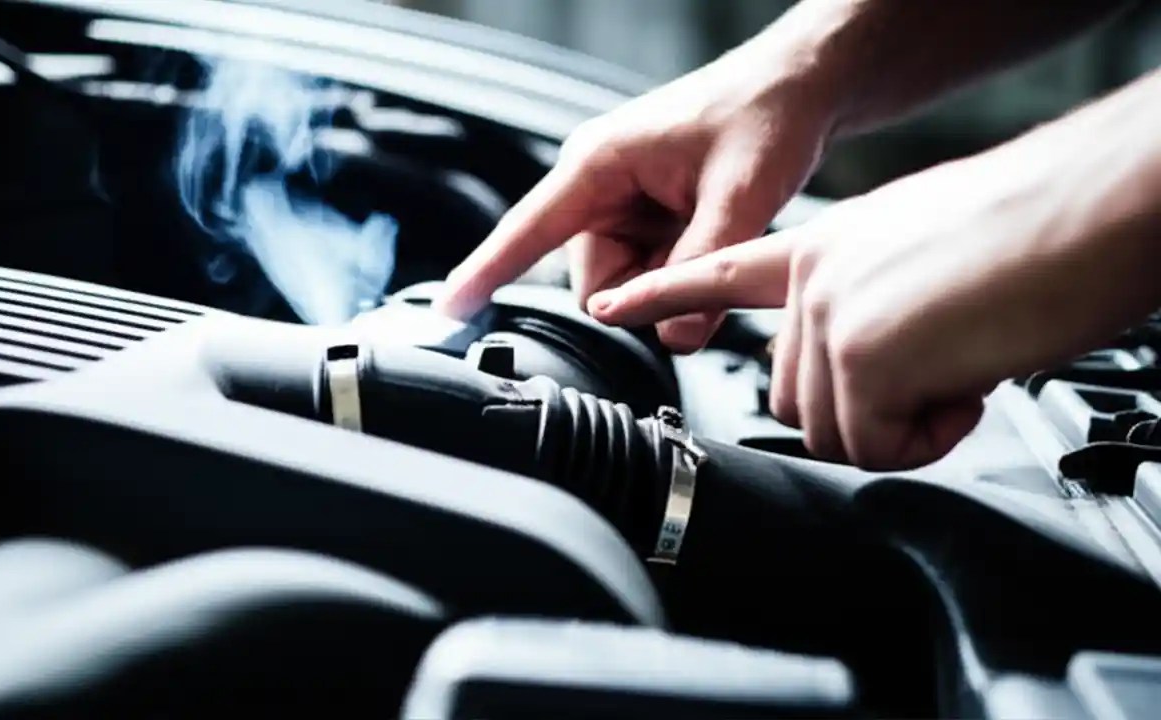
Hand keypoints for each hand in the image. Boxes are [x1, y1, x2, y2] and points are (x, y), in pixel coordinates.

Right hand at [434, 47, 835, 351]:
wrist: (802, 88)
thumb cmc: (765, 115)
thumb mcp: (740, 198)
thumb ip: (700, 271)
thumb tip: (672, 337)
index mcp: (598, 165)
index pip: (526, 231)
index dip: (485, 274)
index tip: (448, 311)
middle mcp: (598, 184)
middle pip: (596, 281)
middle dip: (646, 290)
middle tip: (705, 254)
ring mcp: (622, 203)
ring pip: (626, 284)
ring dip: (670, 280)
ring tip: (716, 230)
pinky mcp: (645, 217)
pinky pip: (649, 273)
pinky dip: (681, 271)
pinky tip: (712, 232)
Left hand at [584, 133, 1160, 469]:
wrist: (1089, 209)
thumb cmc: (1028, 232)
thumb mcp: (914, 259)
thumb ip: (862, 306)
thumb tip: (865, 366)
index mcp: (823, 247)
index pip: (719, 272)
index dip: (662, 293)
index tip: (611, 304)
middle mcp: (811, 278)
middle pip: (794, 397)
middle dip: (864, 410)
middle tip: (939, 373)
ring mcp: (827, 316)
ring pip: (834, 431)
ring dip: (902, 424)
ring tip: (961, 365)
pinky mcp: (860, 357)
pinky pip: (876, 448)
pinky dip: (928, 438)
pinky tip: (966, 382)